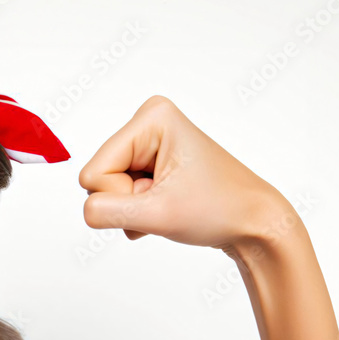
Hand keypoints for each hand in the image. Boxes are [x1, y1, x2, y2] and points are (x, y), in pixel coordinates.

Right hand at [78, 94, 286, 250]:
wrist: (253, 222)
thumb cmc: (219, 209)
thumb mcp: (159, 214)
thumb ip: (110, 213)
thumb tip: (85, 212)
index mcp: (151, 117)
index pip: (95, 172)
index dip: (122, 197)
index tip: (159, 197)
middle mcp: (148, 121)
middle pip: (100, 178)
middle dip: (129, 202)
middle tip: (167, 202)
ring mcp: (149, 141)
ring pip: (108, 189)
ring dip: (135, 209)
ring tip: (172, 204)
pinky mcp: (151, 160)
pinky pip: (120, 192)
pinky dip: (140, 210)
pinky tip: (169, 207)